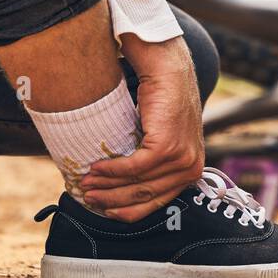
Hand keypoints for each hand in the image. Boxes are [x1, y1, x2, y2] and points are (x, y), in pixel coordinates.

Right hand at [78, 35, 204, 221]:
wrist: (167, 68)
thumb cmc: (161, 99)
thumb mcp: (160, 136)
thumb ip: (150, 160)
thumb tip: (118, 183)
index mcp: (191, 168)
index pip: (158, 200)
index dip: (130, 209)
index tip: (107, 210)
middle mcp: (191, 167)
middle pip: (146, 195)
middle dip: (113, 200)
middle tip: (88, 197)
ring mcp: (182, 158)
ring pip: (138, 183)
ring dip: (107, 185)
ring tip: (86, 183)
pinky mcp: (168, 146)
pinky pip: (135, 167)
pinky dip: (112, 170)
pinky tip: (95, 168)